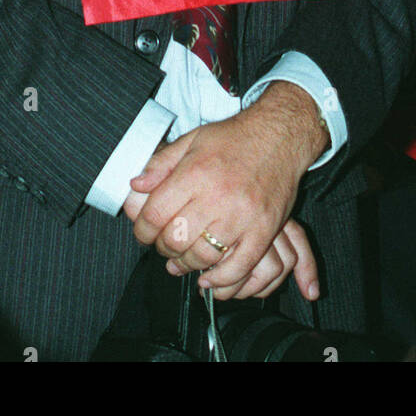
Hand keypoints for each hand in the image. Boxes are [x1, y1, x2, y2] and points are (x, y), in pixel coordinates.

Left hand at [124, 82, 326, 298]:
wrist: (280, 136)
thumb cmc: (234, 138)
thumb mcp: (192, 139)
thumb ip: (161, 163)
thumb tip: (135, 185)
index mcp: (196, 172)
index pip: (156, 213)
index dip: (142, 229)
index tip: (143, 232)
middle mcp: (217, 197)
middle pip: (176, 239)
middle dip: (162, 247)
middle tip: (163, 245)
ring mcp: (243, 217)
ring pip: (203, 256)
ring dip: (187, 264)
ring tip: (182, 261)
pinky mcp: (264, 231)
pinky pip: (239, 267)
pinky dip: (221, 279)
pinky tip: (209, 278)